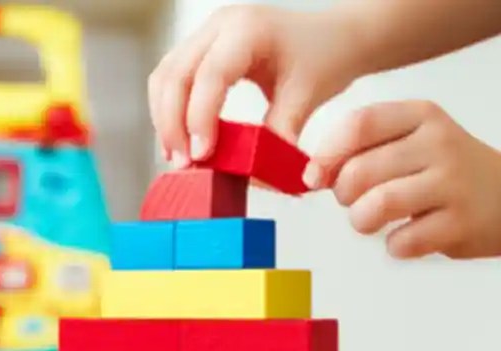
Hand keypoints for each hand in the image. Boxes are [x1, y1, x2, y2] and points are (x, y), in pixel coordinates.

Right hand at [148, 5, 364, 166]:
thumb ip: (276, 135)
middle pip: (175, 75)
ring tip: (178, 156)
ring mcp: (207, 33)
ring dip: (165, 119)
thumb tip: (252, 175)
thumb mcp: (306, 97)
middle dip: (173, 124)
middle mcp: (220, 25)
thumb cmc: (326, 57)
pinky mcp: (201, 48)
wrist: (335, 36)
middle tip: (184, 164)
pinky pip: (172, 78)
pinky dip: (170, 110)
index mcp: (248, 29)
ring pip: (165, 77)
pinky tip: (181, 139)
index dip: (199, 118)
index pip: (209, 75)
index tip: (203, 156)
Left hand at [307, 101, 500, 258]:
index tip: (314, 177)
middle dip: (344, 195)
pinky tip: (406, 236)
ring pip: (377, 206)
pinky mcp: (462, 222)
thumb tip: (310, 174)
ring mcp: (454, 182)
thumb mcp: (407, 141)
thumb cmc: (438, 169)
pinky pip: (402, 241)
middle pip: (360, 171)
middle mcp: (440, 143)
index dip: (327, 154)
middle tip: (356, 201)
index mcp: (420, 116)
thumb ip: (360, 148)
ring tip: (372, 220)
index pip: (360, 125)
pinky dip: (394, 245)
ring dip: (362, 221)